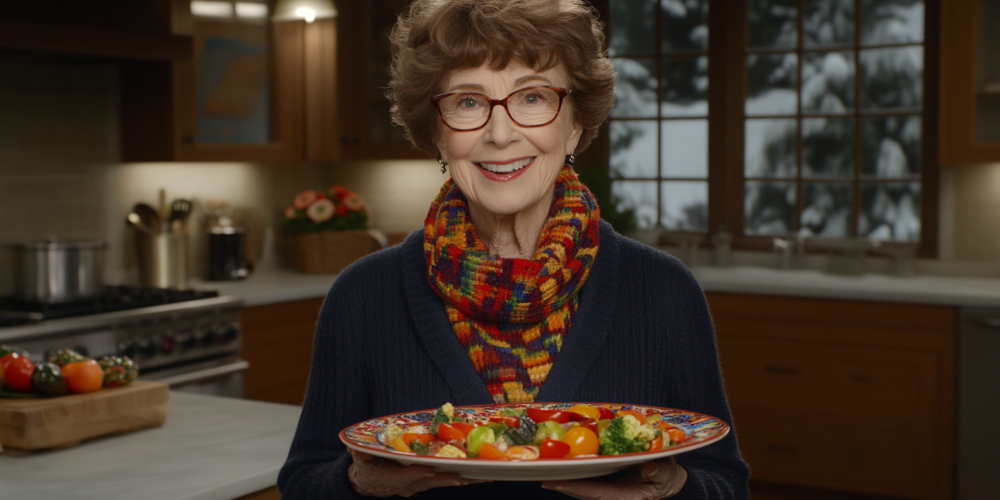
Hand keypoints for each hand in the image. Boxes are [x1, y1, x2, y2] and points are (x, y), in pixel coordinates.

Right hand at [347, 449, 485, 497]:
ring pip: (440, 481)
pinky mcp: (423, 481)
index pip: (405, 477)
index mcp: (390, 478)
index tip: (429, 469)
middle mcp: (407, 484)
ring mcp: (416, 484)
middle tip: (466, 476)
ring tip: (480, 476)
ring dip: (460, 479)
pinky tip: (473, 475)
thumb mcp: (358, 460)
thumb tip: (357, 450)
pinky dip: (457, 477)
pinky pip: (442, 479)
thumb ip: (359, 454)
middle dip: (449, 479)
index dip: (417, 473)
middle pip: (431, 481)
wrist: (366, 483)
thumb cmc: (364, 467)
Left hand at [541, 458, 686, 499]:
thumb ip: (660, 473)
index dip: (580, 490)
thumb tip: (648, 471)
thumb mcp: (668, 475)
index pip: (600, 494)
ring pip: (584, 485)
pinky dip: (577, 471)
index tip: (560, 483)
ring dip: (567, 479)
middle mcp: (613, 494)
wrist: (668, 480)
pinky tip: (562, 463)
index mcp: (627, 496)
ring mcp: (609, 486)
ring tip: (545, 470)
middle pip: (585, 492)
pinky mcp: (607, 479)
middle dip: (565, 485)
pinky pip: (589, 477)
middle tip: (544, 477)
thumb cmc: (668, 479)